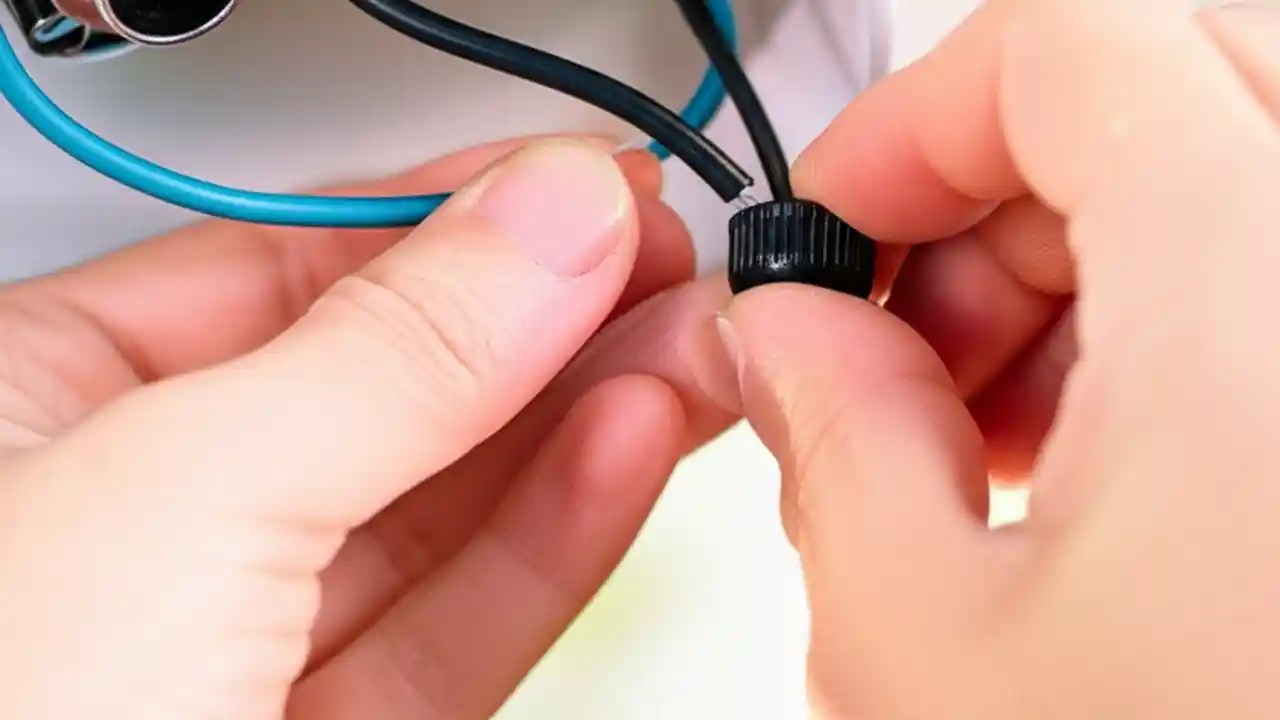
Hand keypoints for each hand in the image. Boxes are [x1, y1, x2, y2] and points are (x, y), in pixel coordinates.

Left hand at [0, 138, 736, 718]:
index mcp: (35, 421)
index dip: (452, 216)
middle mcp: (141, 529)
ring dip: (580, 414)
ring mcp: (243, 647)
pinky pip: (460, 616)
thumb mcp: (174, 508)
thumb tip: (545, 220)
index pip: (282, 264)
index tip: (585, 191)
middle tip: (668, 266)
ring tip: (686, 347)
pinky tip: (630, 447)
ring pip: (444, 500)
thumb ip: (382, 357)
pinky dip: (559, 526)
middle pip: (386, 381)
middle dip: (544, 314)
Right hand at [716, 1, 1279, 716]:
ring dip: (1088, 262)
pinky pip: (1278, 276)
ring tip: (1009, 435)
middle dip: (997, 190)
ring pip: (1237, 163)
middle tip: (923, 342)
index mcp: (1261, 304)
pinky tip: (1115, 474)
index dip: (914, 117)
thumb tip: (790, 334)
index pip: (1067, 42)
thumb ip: (827, 438)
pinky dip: (1179, 325)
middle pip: (1163, 78)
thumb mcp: (925, 648)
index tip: (839, 230)